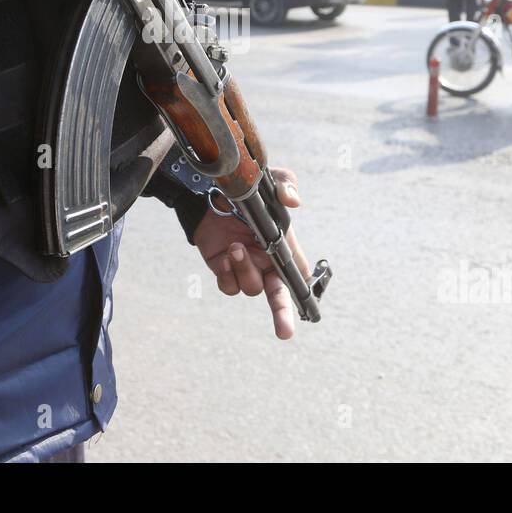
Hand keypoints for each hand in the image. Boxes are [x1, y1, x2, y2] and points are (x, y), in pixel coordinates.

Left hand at [191, 167, 308, 339]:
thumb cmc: (242, 189)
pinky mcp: (223, 269)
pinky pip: (228, 286)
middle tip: (285, 332)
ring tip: (235, 247)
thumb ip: (285, 184)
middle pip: (277, 295)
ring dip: (244, 270)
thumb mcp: (267, 180)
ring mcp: (244, 267)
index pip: (297, 272)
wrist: (204, 193)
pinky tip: (224, 257)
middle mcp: (265, 261)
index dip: (302, 290)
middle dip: (282, 315)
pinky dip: (226, 275)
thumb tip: (295, 200)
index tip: (307, 307)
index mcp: (281, 246)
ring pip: (250, 287)